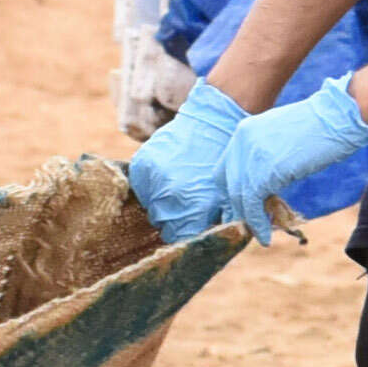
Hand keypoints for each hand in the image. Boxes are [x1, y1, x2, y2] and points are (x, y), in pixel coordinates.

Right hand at [125, 79, 246, 244]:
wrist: (212, 123)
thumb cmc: (222, 163)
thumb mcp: (227, 198)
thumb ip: (216, 224)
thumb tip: (206, 243)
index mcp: (193, 207)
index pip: (179, 237)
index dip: (186, 234)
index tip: (191, 227)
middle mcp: (169, 195)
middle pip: (163, 224)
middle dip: (174, 219)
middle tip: (185, 207)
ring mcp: (153, 178)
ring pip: (150, 207)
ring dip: (161, 203)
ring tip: (177, 190)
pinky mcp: (142, 164)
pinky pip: (141, 188)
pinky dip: (151, 187)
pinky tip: (165, 179)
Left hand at [215, 74, 367, 244]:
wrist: (337, 116)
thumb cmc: (320, 126)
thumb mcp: (281, 137)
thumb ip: (266, 156)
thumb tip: (264, 183)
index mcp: (244, 131)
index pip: (225, 168)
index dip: (231, 191)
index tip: (242, 207)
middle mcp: (241, 142)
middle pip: (226, 183)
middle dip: (236, 206)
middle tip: (250, 224)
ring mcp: (251, 156)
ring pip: (238, 196)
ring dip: (248, 219)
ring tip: (259, 234)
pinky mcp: (265, 172)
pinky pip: (252, 204)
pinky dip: (257, 223)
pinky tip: (265, 236)